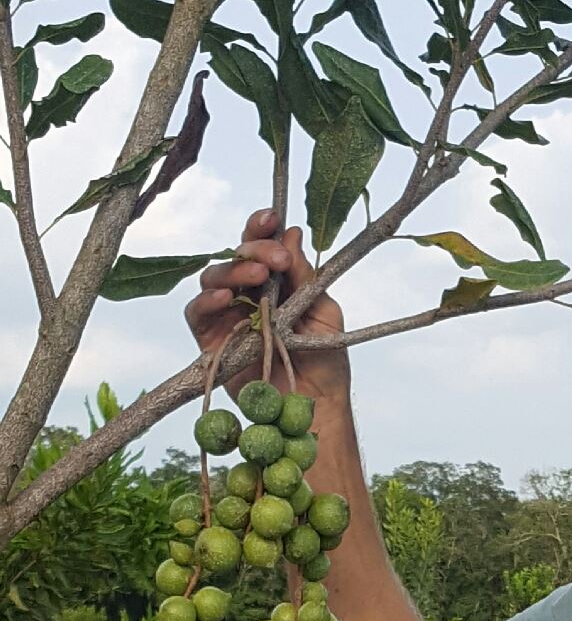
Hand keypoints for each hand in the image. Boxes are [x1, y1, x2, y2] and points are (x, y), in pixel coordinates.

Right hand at [184, 209, 349, 403]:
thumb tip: (292, 233)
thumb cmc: (326, 357)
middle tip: (275, 260)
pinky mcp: (210, 339)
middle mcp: (249, 292)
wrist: (315, 402)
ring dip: (233, 269)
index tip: (273, 218)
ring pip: (214, 277)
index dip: (263, 227)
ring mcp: (228, 314)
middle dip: (253, 248)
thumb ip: (304, 276)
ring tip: (257, 276)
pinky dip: (207, 300)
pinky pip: (196, 312)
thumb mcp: (323, 310)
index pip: (264, 245)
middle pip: (236, 254)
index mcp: (278, 280)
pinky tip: (225, 298)